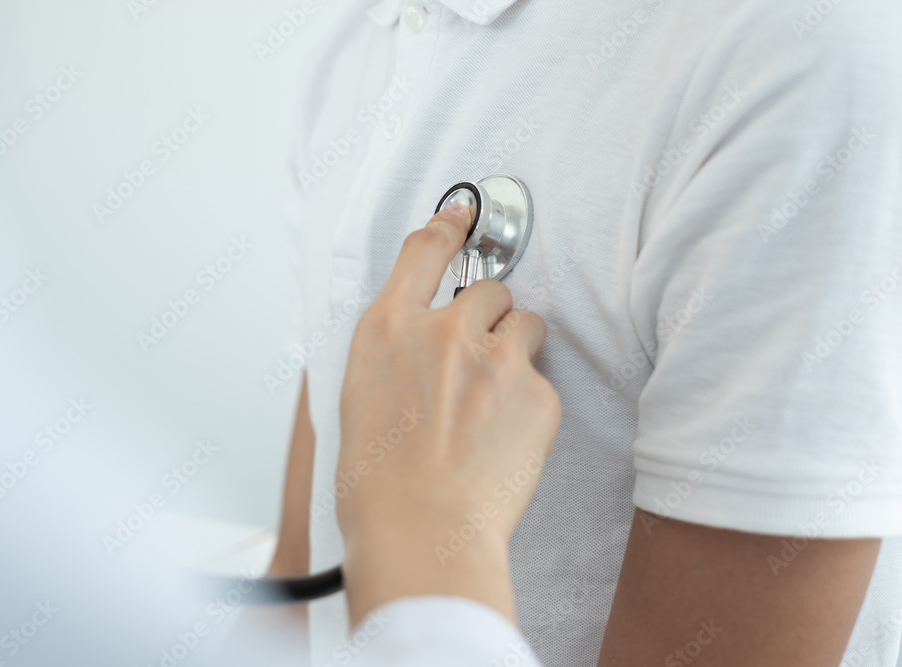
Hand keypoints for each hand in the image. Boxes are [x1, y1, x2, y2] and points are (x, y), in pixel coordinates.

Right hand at [336, 202, 561, 626]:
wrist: (421, 531)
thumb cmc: (378, 483)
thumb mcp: (360, 399)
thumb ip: (396, 356)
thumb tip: (419, 348)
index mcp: (388, 330)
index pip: (425, 250)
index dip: (449, 226)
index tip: (464, 212)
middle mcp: (443, 331)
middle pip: (489, 290)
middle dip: (489, 317)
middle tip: (478, 363)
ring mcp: (495, 358)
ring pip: (525, 324)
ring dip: (515, 348)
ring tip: (494, 399)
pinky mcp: (537, 393)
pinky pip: (541, 378)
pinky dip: (529, 401)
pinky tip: (505, 438)